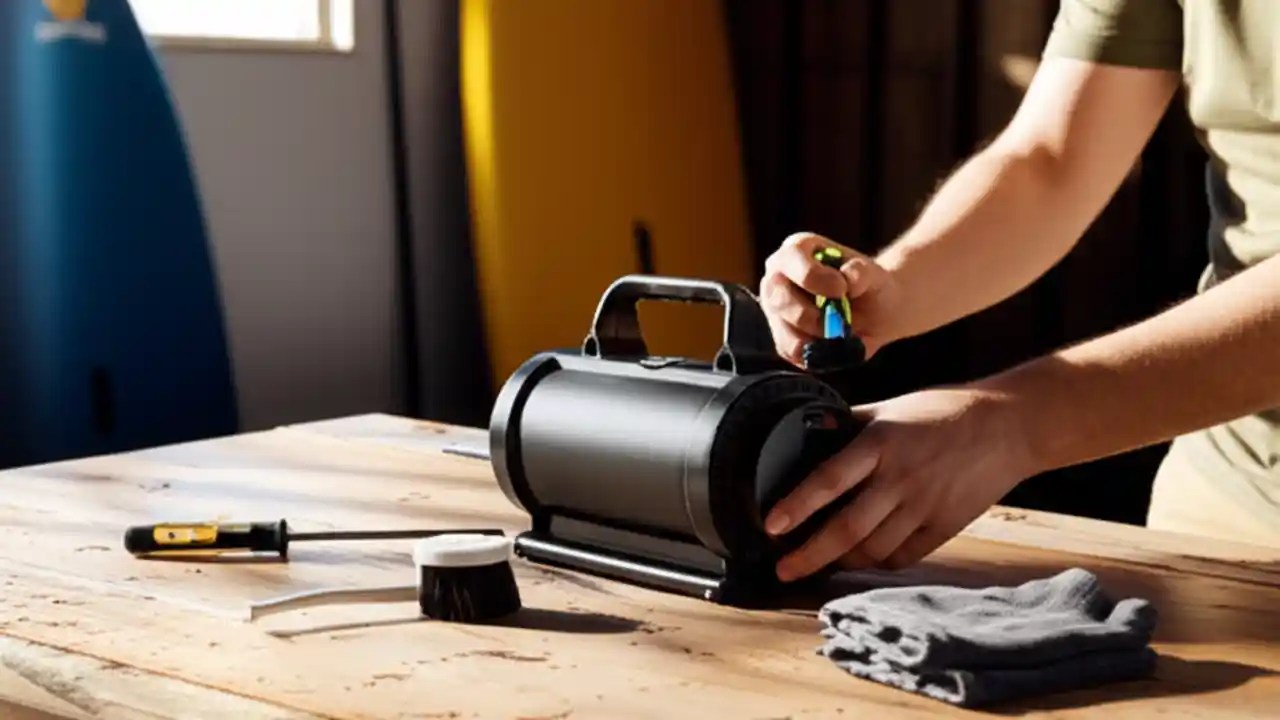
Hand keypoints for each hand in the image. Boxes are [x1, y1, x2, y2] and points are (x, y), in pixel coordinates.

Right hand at [758, 232, 902, 365]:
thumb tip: (849, 277)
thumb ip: (863, 272)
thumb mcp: (875, 275)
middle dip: (812, 315)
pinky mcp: (780, 336)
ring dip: (817, 338)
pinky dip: (816, 353)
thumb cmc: (871, 286)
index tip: (841, 289)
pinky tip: (834, 344)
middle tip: (840, 321)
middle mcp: (777, 276)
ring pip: (783, 330)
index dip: (812, 277)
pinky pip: (791, 351)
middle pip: (778, 297)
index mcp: (797, 250)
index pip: (790, 259)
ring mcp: (775, 308)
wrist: (875, 312)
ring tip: (841, 333)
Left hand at [764, 387, 1034, 579]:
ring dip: (841, 561)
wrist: (1008, 426)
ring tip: (819, 561)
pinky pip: (902, 556)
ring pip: (872, 550)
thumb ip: (850, 423)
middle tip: (783, 568)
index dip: (797, 505)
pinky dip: (877, 562)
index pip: (830, 479)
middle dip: (809, 555)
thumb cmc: (944, 412)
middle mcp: (900, 477)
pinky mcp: (944, 526)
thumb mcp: (891, 408)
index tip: (771, 524)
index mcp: (881, 442)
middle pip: (847, 528)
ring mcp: (924, 505)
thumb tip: (810, 430)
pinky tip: (862, 559)